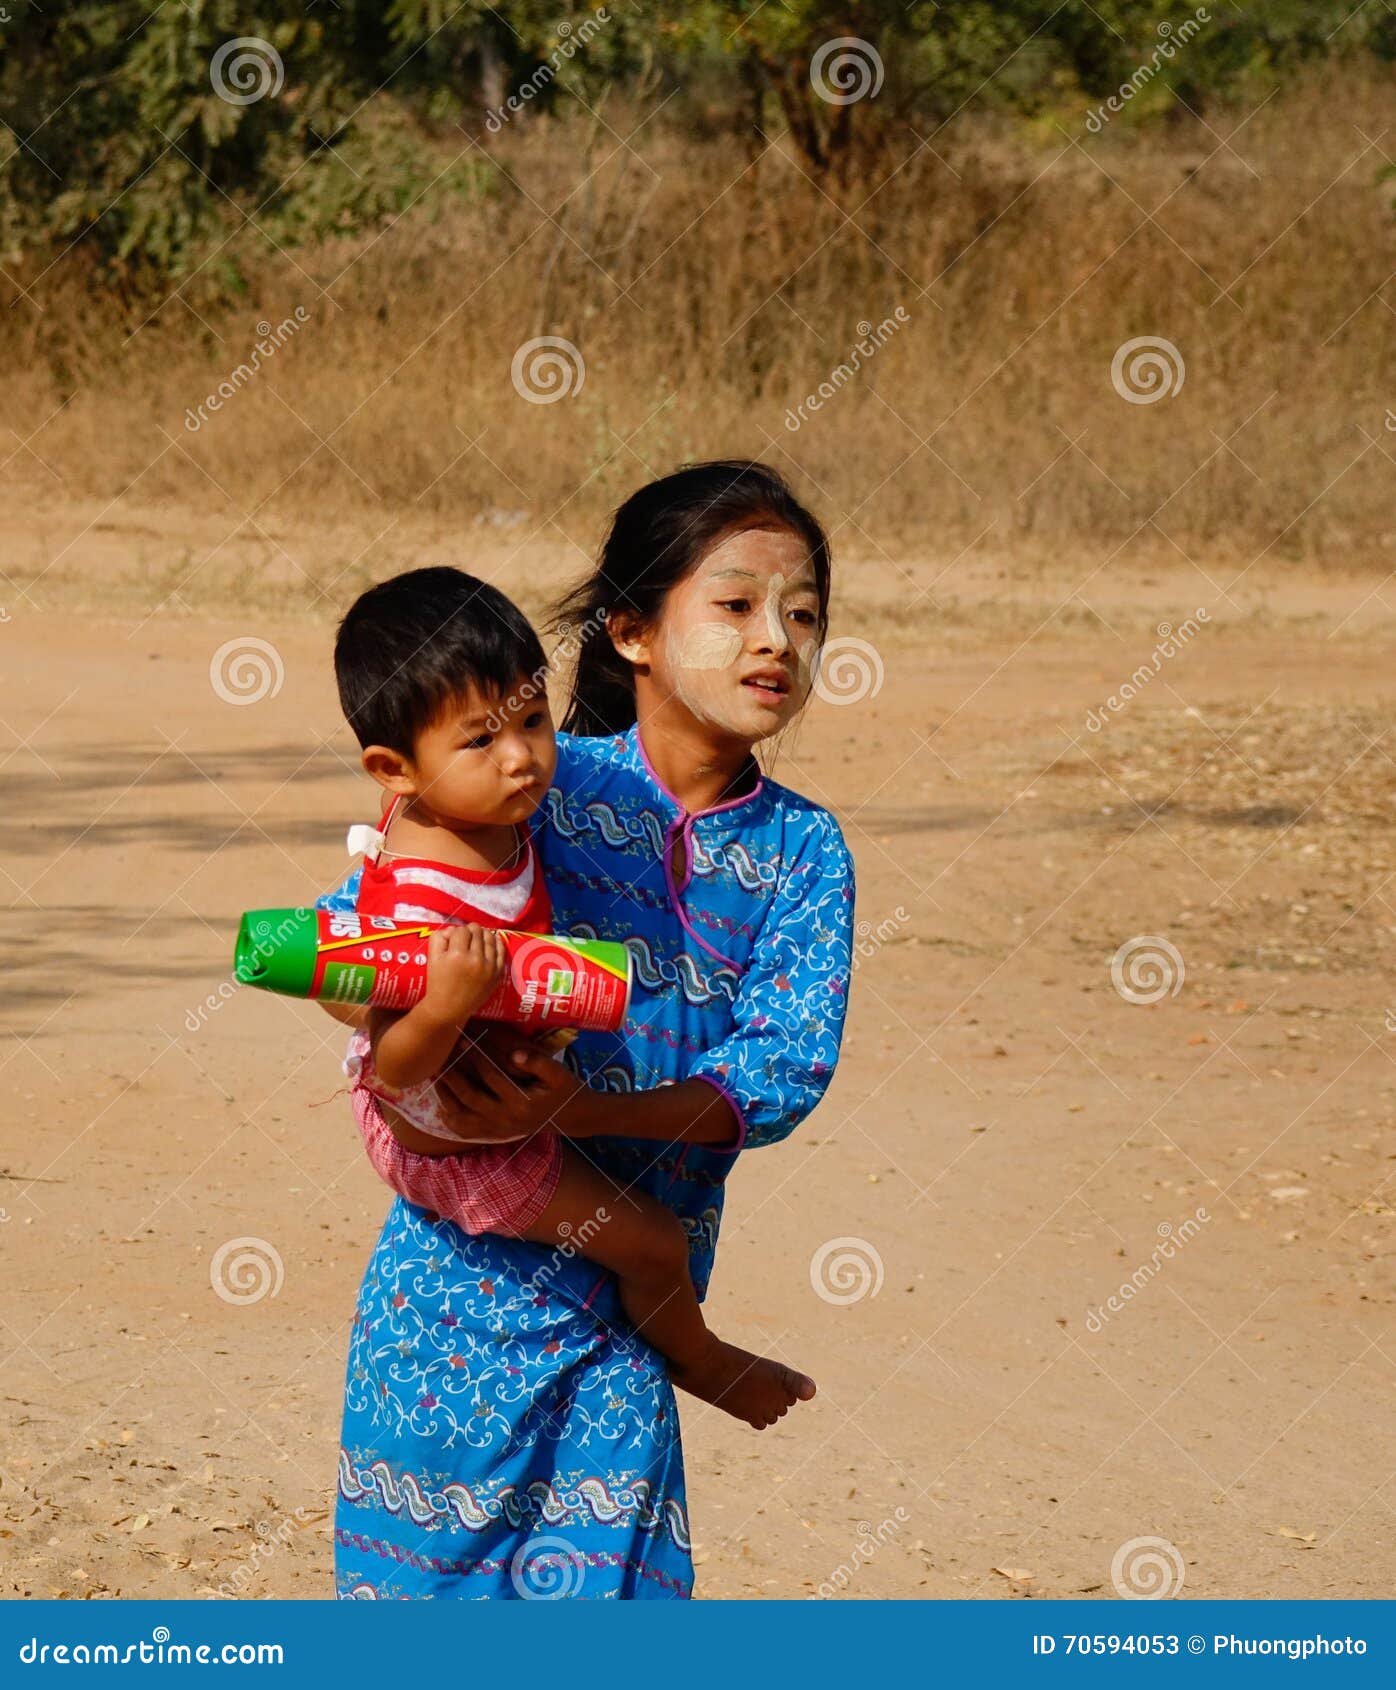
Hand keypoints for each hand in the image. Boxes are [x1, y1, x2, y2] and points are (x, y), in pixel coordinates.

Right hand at [418, 925, 505, 1026]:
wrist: (449, 1008)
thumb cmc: (438, 983)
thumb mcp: (432, 959)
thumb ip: (439, 938)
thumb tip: (453, 928)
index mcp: (457, 955)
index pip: (461, 930)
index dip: (456, 932)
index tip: (454, 938)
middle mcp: (475, 959)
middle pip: (477, 932)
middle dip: (470, 931)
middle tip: (466, 936)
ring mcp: (489, 967)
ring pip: (490, 938)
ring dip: (484, 934)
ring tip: (478, 936)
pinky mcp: (497, 974)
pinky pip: (502, 951)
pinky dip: (498, 943)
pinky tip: (493, 940)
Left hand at [430, 1024, 599, 1143]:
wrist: (570, 1117)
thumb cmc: (563, 1089)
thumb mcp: (559, 1073)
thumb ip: (538, 1062)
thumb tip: (514, 1054)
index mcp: (521, 1102)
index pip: (491, 1076)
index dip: (475, 1056)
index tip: (461, 1039)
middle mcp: (506, 1119)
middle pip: (470, 1096)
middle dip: (452, 1075)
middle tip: (439, 1056)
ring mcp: (499, 1129)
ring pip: (462, 1116)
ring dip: (445, 1096)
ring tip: (434, 1075)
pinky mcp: (495, 1135)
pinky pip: (466, 1131)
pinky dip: (451, 1119)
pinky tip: (440, 1104)